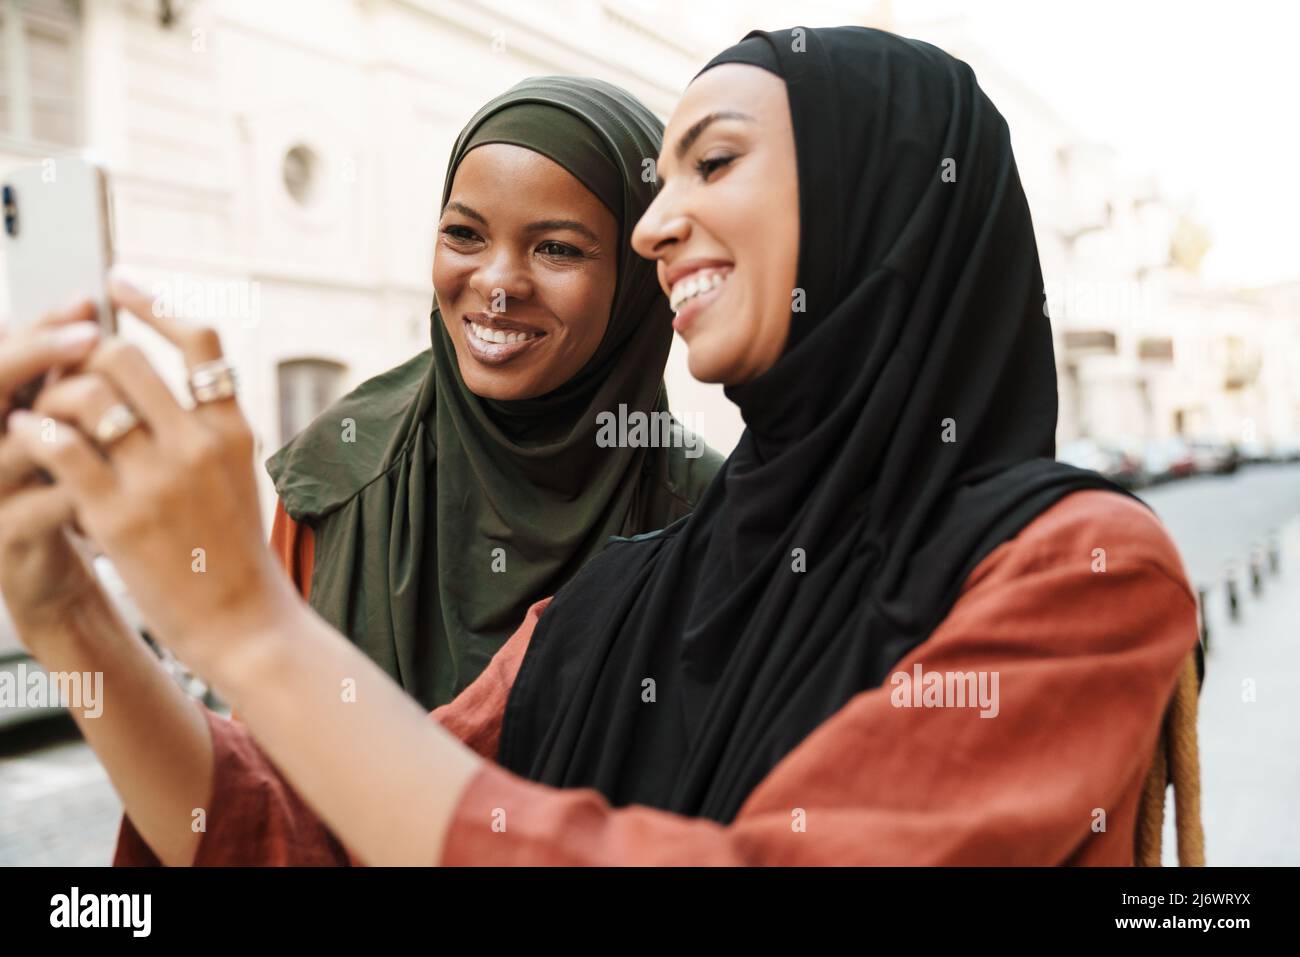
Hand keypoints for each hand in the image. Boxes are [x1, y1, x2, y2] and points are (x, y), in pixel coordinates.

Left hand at [4, 278, 299, 673]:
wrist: (243, 621)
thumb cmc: (233, 550)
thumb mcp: (236, 474)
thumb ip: (205, 425)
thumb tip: (162, 379)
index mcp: (233, 427)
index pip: (200, 338)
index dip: (153, 302)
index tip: (116, 283)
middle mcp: (199, 443)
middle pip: (126, 355)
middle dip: (82, 356)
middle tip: (63, 373)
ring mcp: (160, 478)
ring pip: (86, 395)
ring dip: (52, 397)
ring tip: (42, 416)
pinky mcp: (119, 516)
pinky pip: (61, 449)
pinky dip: (37, 435)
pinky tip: (30, 440)